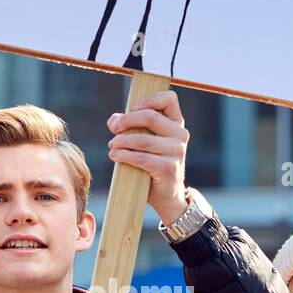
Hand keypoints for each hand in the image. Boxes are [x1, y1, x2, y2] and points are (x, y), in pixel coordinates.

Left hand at [107, 90, 189, 223]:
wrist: (167, 193)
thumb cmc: (153, 162)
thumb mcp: (145, 140)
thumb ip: (131, 126)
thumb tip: (114, 120)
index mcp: (176, 123)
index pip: (169, 99)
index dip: (149, 100)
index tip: (132, 108)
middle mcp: (180, 134)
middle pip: (150, 117)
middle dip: (127, 120)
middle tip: (114, 128)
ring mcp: (177, 151)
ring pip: (143, 139)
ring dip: (122, 141)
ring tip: (112, 145)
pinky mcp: (168, 168)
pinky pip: (142, 158)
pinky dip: (124, 155)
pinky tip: (114, 155)